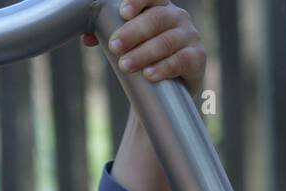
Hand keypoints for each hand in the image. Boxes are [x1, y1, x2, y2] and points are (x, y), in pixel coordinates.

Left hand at [82, 0, 205, 96]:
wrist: (167, 88)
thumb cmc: (144, 57)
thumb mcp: (128, 43)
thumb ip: (108, 35)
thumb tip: (88, 38)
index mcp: (160, 7)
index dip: (138, 1)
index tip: (123, 12)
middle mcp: (177, 17)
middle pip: (157, 19)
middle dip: (133, 32)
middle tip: (114, 46)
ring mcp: (190, 36)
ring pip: (167, 41)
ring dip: (144, 53)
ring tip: (125, 65)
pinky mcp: (197, 58)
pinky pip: (181, 61)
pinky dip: (164, 68)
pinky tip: (149, 74)